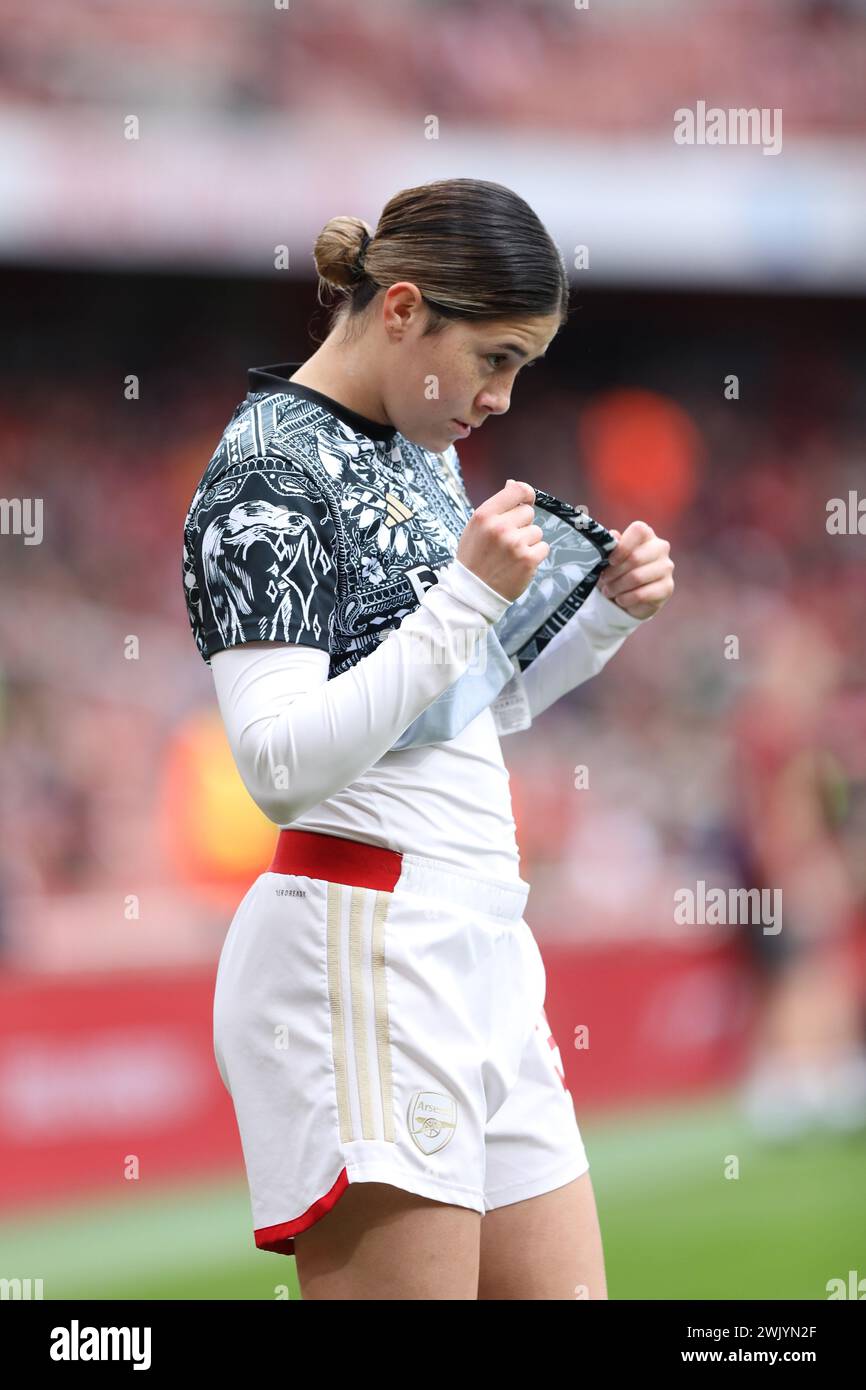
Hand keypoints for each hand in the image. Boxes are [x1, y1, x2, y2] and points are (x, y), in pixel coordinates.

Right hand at [456, 479, 548, 601]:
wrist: (472, 592)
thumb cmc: (475, 558)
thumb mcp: (476, 528)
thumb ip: (496, 507)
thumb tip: (514, 484)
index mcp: (484, 515)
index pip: (517, 491)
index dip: (526, 493)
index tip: (527, 500)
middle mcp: (500, 527)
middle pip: (528, 512)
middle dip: (522, 525)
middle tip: (507, 541)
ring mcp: (515, 544)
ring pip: (536, 531)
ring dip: (528, 542)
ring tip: (511, 555)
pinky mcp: (528, 560)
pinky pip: (543, 548)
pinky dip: (535, 556)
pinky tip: (519, 564)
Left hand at [598, 520, 673, 619]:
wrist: (628, 596)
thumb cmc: (618, 571)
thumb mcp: (610, 558)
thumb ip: (611, 546)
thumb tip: (613, 535)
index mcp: (646, 535)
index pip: (638, 531)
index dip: (622, 546)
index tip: (610, 561)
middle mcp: (660, 548)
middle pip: (635, 558)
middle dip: (614, 573)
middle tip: (604, 582)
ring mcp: (666, 567)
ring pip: (637, 577)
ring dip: (617, 587)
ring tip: (609, 591)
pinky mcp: (667, 587)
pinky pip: (642, 594)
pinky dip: (626, 599)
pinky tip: (620, 599)